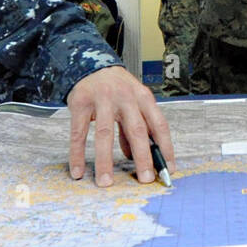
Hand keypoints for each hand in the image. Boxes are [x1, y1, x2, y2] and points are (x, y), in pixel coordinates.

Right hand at [66, 66, 174, 187]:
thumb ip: (135, 127)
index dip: (166, 147)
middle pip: (136, 130)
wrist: (92, 64)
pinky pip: (79, 133)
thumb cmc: (118, 88)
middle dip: (143, 157)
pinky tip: (78, 170)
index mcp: (143, 97)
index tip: (169, 169)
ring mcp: (102, 99)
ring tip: (106, 182)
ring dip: (105, 161)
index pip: (159, 124)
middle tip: (145, 179)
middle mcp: (125, 97)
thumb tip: (137, 158)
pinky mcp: (81, 103)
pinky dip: (77, 154)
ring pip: (104, 134)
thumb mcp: (133, 102)